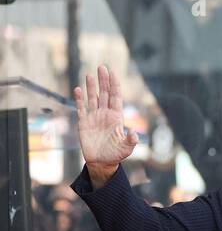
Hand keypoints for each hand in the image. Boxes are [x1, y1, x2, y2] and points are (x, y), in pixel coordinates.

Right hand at [74, 66, 138, 182]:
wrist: (102, 162)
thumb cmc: (116, 155)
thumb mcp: (127, 148)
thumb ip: (131, 140)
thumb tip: (134, 132)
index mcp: (116, 118)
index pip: (115, 98)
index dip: (114, 86)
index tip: (113, 73)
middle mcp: (105, 115)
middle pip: (104, 94)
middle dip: (103, 81)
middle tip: (101, 67)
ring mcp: (94, 117)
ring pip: (92, 98)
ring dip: (91, 87)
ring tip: (89, 74)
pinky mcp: (84, 123)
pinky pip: (81, 108)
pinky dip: (80, 99)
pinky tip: (78, 89)